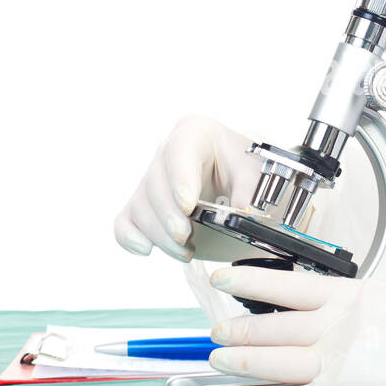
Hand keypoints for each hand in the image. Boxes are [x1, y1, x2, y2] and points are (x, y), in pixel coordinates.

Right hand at [113, 115, 263, 260]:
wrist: (245, 194)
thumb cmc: (250, 176)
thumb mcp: (260, 177)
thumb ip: (251, 191)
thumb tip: (242, 211)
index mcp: (197, 134)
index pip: (180, 150)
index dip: (180, 178)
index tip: (188, 205)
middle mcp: (168, 153)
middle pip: (155, 182)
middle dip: (168, 214)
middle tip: (185, 236)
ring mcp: (152, 181)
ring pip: (140, 207)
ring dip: (160, 235)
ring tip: (187, 250)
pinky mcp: (145, 209)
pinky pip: (124, 222)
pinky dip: (130, 237)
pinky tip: (146, 248)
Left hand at [207, 264, 385, 385]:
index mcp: (359, 297)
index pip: (289, 285)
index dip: (250, 282)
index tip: (224, 278)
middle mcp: (339, 328)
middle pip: (272, 325)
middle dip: (238, 327)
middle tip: (215, 329)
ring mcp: (337, 365)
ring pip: (272, 361)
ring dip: (241, 360)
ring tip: (220, 359)